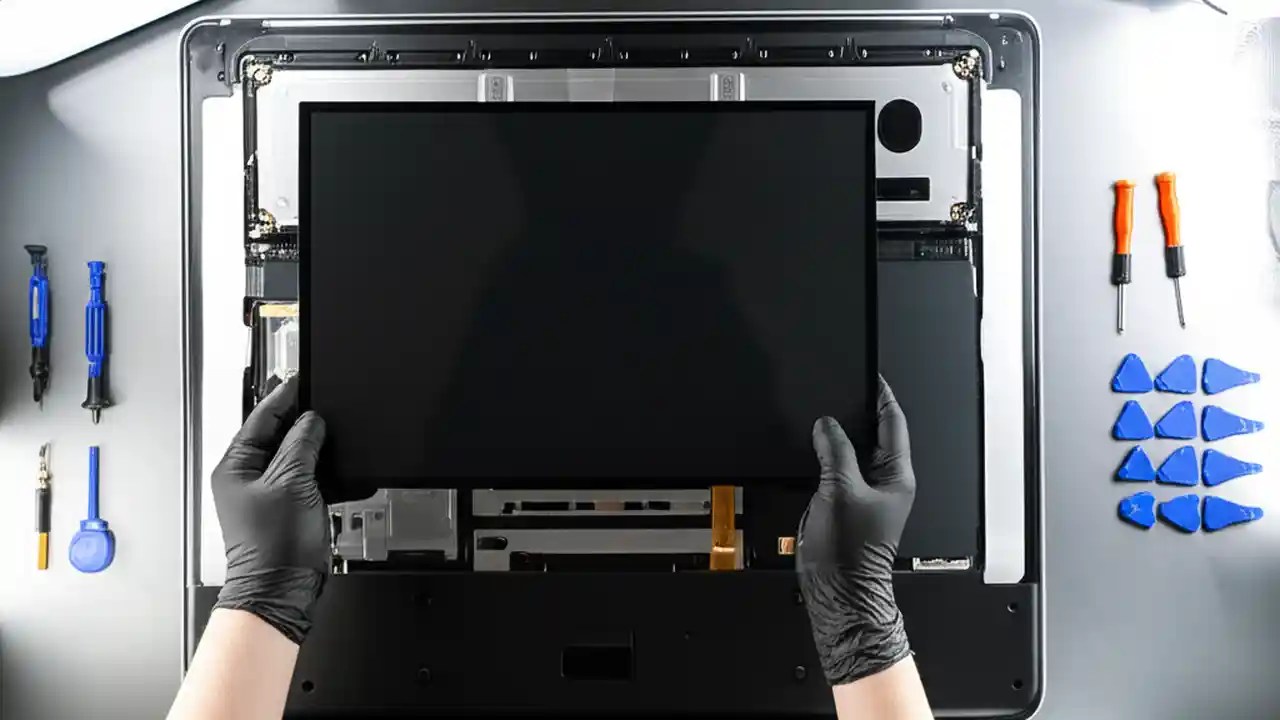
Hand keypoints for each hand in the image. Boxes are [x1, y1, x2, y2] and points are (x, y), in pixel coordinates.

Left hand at [212, 376, 328, 644]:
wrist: (283, 589)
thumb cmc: (274, 546)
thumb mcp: (292, 481)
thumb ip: (302, 443)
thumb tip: (311, 420)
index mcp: (235, 466)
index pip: (260, 417)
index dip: (283, 397)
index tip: (301, 379)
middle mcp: (247, 478)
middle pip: (277, 435)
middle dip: (301, 421)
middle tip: (324, 404)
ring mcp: (267, 493)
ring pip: (294, 456)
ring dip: (315, 448)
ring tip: (335, 436)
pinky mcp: (288, 507)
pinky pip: (307, 478)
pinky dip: (324, 471)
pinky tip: (340, 469)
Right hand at [797, 377, 915, 684]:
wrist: (836, 589)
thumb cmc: (852, 553)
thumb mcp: (842, 490)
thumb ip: (835, 451)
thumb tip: (827, 424)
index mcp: (897, 476)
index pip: (894, 424)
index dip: (883, 397)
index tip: (874, 376)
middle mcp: (883, 482)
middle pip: (872, 435)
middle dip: (856, 414)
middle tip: (840, 390)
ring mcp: (862, 492)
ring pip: (849, 452)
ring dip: (836, 437)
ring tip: (822, 417)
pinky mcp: (841, 502)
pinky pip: (833, 469)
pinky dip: (823, 456)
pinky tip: (811, 447)